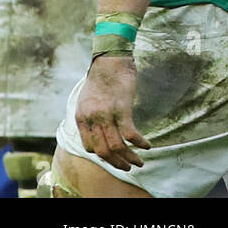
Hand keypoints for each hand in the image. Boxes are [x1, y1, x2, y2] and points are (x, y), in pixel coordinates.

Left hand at [75, 55, 150, 170]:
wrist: (108, 61)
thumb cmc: (99, 80)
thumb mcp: (86, 101)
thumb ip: (89, 117)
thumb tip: (97, 134)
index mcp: (81, 117)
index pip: (89, 147)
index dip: (103, 156)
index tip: (114, 158)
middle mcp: (91, 118)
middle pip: (103, 151)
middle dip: (117, 163)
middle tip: (129, 167)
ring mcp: (105, 114)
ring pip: (117, 146)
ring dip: (130, 158)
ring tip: (139, 161)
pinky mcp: (121, 109)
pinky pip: (130, 135)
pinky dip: (140, 144)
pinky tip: (147, 145)